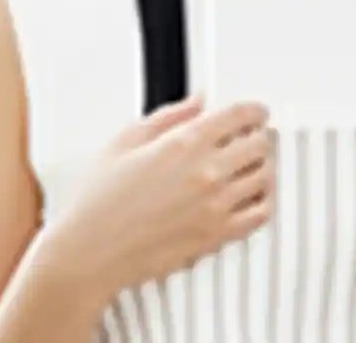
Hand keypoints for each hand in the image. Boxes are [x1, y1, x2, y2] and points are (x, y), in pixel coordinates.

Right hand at [39, 96, 275, 306]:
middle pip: (262, 143)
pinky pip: (262, 213)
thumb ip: (169, 116)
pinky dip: (263, 200)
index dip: (254, 111)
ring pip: (266, 176)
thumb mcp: (124, 142)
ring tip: (252, 166)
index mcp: (184, 143)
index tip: (256, 114)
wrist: (89, 253)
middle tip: (254, 138)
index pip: (240, 115)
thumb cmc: (99, 202)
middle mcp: (206, 171)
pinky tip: (251, 197)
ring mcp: (216, 204)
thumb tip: (197, 101)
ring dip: (263, 167)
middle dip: (260, 137)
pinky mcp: (218, 234)